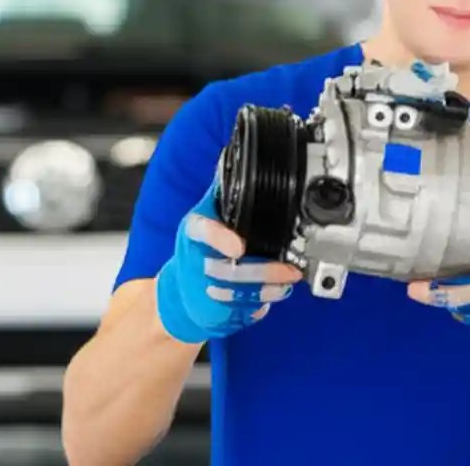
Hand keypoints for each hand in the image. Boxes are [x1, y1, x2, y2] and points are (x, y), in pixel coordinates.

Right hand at [155, 177, 302, 343]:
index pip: (200, 231)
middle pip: (227, 269)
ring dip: (268, 289)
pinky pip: (240, 311)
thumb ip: (223, 195)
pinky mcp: (213, 312)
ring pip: (237, 294)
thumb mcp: (204, 216)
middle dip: (262, 271)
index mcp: (192, 231)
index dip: (218, 238)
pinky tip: (277, 294)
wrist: (179, 291)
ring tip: (290, 282)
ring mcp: (202, 290)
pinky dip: (262, 304)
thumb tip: (238, 157)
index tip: (238, 247)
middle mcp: (193, 261)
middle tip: (291, 270)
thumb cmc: (198, 247)